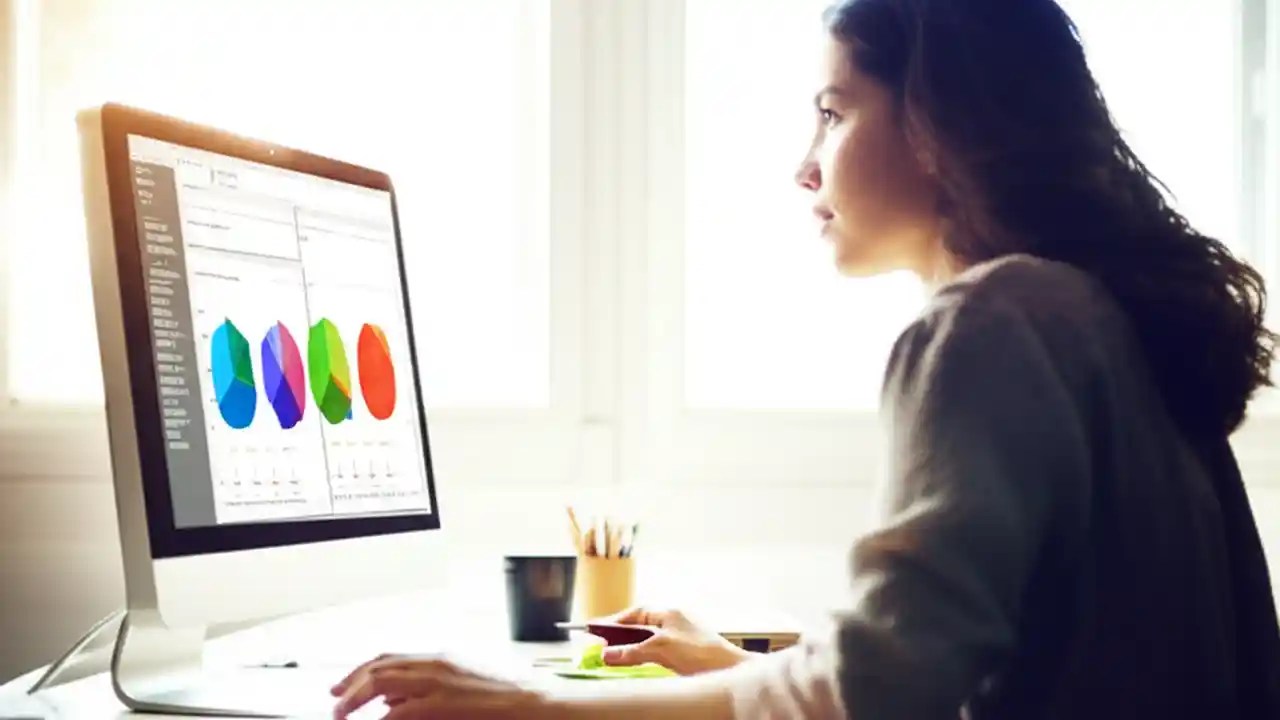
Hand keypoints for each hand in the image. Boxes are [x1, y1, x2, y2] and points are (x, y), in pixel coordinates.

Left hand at [329, 653, 546, 718]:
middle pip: (378, 667)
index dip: (359, 672)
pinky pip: (400, 712)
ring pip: (381, 682)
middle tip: (333, 703)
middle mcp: (434, 664)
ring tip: (341, 714)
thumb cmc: (504, 697)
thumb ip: (426, 691)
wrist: (533, 701)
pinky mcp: (443, 703)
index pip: (388, 659)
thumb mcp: (461, 685)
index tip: (340, 687)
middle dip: (349, 684)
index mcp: (439, 658)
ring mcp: (438, 682)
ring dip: (355, 699)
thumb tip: (393, 703)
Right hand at [596, 607, 752, 675]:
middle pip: (640, 627)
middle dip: (620, 636)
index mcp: (668, 612)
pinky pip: (657, 652)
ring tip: (615, 657)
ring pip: (648, 640)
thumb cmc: (701, 652)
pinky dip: (644, 657)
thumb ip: (632, 651)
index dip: (614, 622)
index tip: (595, 631)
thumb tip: (608, 654)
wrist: (729, 670)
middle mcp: (674, 621)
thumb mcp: (660, 649)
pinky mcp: (685, 653)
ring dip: (632, 648)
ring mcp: (680, 637)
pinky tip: (639, 664)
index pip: (635, 613)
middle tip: (601, 647)